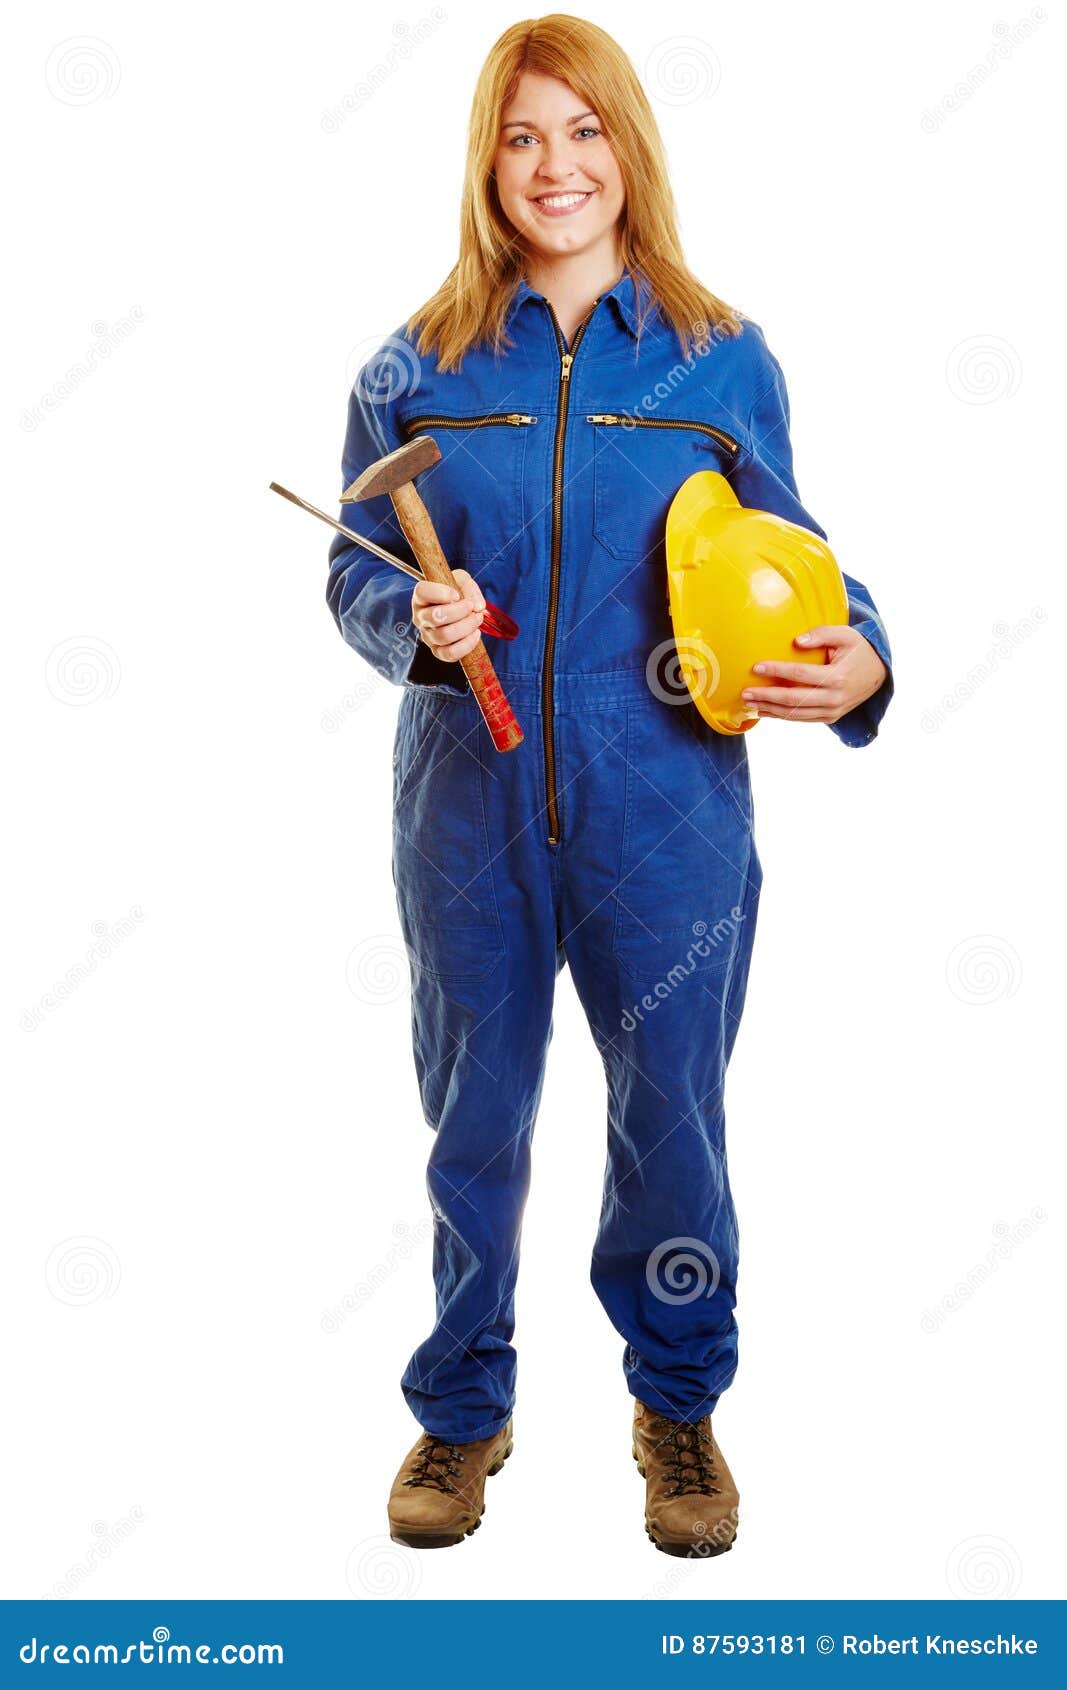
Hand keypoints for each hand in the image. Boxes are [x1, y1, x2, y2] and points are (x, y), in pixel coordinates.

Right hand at [410, 569, 485, 662]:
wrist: (459, 611)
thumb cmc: (456, 593)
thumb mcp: (461, 581)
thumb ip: (469, 588)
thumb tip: (478, 606)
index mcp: (421, 597)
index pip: (422, 592)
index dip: (441, 593)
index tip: (456, 594)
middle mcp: (420, 617)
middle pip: (435, 616)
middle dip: (459, 611)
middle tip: (471, 606)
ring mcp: (427, 636)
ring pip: (444, 635)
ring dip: (466, 626)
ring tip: (477, 618)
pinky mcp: (437, 651)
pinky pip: (450, 653)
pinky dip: (467, 644)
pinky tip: (476, 633)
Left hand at [741, 625, 887, 723]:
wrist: (878, 674)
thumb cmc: (858, 651)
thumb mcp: (845, 635)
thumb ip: (821, 634)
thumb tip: (796, 641)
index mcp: (838, 677)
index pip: (800, 675)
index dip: (777, 671)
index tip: (757, 667)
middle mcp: (834, 699)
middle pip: (794, 700)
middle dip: (767, 697)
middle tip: (745, 692)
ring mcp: (832, 711)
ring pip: (795, 714)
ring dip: (770, 709)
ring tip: (749, 703)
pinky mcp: (829, 718)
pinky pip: (801, 719)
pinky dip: (781, 716)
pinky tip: (764, 711)